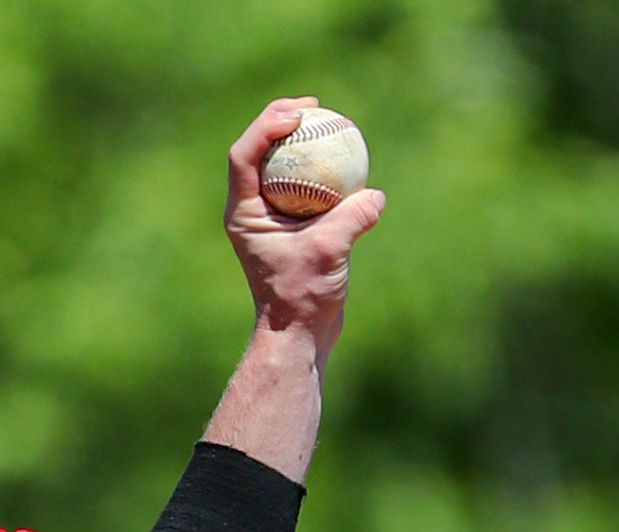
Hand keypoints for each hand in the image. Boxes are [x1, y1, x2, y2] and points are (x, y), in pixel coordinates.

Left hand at [224, 99, 385, 356]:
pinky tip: (345, 165)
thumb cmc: (302, 299)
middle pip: (259, 152)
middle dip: (282, 122)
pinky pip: (303, 190)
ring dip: (302, 145)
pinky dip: (321, 174)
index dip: (266, 126)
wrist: (299, 336)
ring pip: (281, 169)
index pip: (244, 155)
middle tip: (312, 108)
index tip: (297, 116)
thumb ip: (352, 218)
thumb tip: (375, 195)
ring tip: (327, 125)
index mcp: (243, 214)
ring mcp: (270, 221)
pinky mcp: (291, 231)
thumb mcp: (329, 252)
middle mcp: (251, 212)